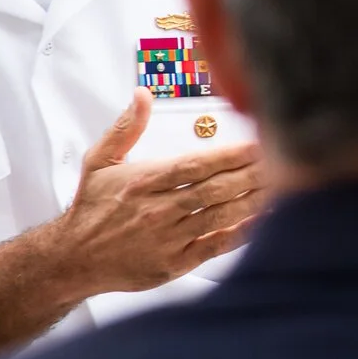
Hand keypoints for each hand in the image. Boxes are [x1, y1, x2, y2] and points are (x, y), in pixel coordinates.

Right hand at [46, 92, 265, 295]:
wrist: (72, 259)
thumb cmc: (90, 209)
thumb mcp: (100, 162)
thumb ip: (126, 128)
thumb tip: (142, 95)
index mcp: (143, 182)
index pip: (196, 164)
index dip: (232, 154)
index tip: (260, 143)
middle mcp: (157, 209)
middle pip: (215, 189)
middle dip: (253, 175)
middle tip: (285, 162)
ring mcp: (167, 238)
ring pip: (220, 216)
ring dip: (254, 201)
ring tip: (283, 187)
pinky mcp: (174, 263)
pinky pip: (215, 246)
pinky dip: (241, 234)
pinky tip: (263, 222)